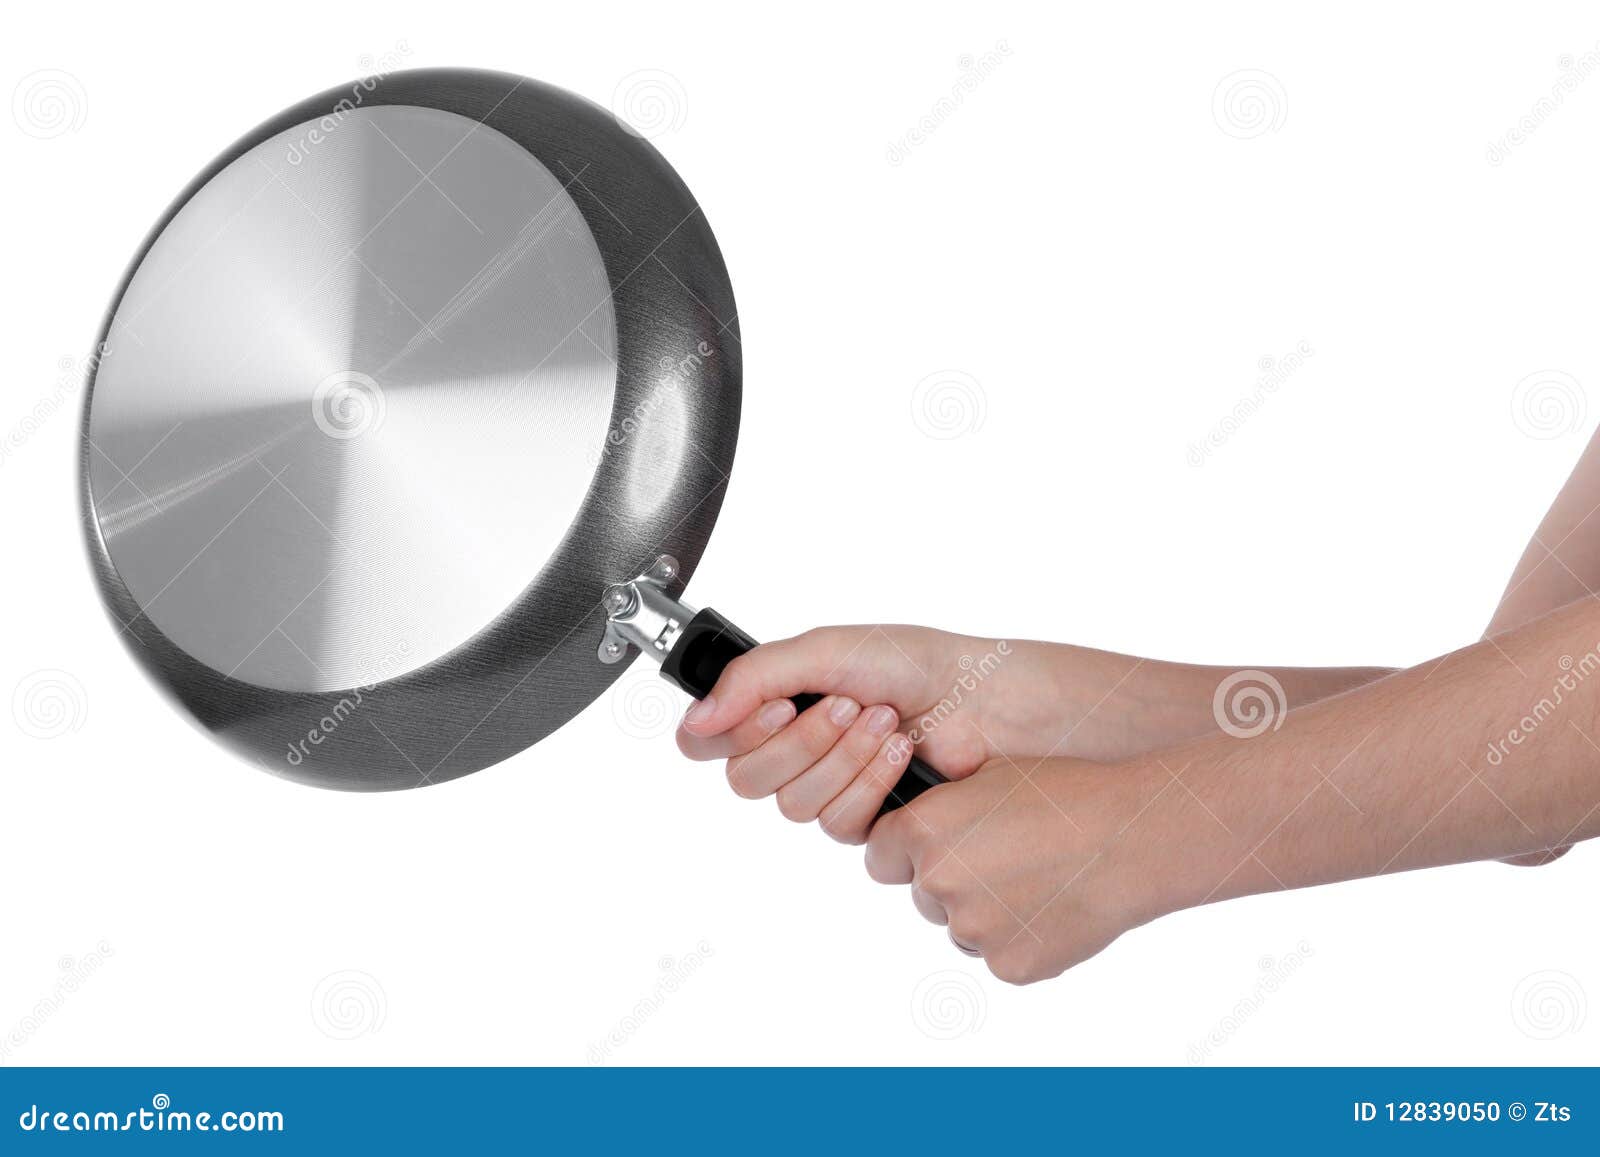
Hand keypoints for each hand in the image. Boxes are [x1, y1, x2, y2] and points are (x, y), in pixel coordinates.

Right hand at [676, 626, 1018, 842]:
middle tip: (846, 705)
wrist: (980, 698)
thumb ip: (752, 677)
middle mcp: (791, 750)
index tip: (776, 708)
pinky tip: (901, 752)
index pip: (706, 742)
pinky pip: (837, 823)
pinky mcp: (861, 820)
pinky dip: (871, 781)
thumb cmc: (911, 663)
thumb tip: (697, 718)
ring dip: (844, 757)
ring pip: (793, 805)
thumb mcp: (824, 650)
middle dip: (803, 741)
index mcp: (771, 705)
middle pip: (746, 780)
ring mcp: (824, 788)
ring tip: (885, 721)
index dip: (731, 733)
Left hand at [865, 756, 1165, 984]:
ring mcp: (972, 929)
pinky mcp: (1009, 965)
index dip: (904, 852)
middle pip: (923, 895)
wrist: (1130, 839)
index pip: (880, 855)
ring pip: (962, 928)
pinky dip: (1022, 938)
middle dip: (952, 883)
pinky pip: (1000, 955)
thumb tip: (917, 829)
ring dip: (987, 913)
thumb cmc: (1068, 795)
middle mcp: (938, 883)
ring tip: (1039, 880)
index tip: (927, 851)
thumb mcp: (991, 777)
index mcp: (925, 831)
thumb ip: (943, 808)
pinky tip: (1055, 907)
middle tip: (1005, 860)